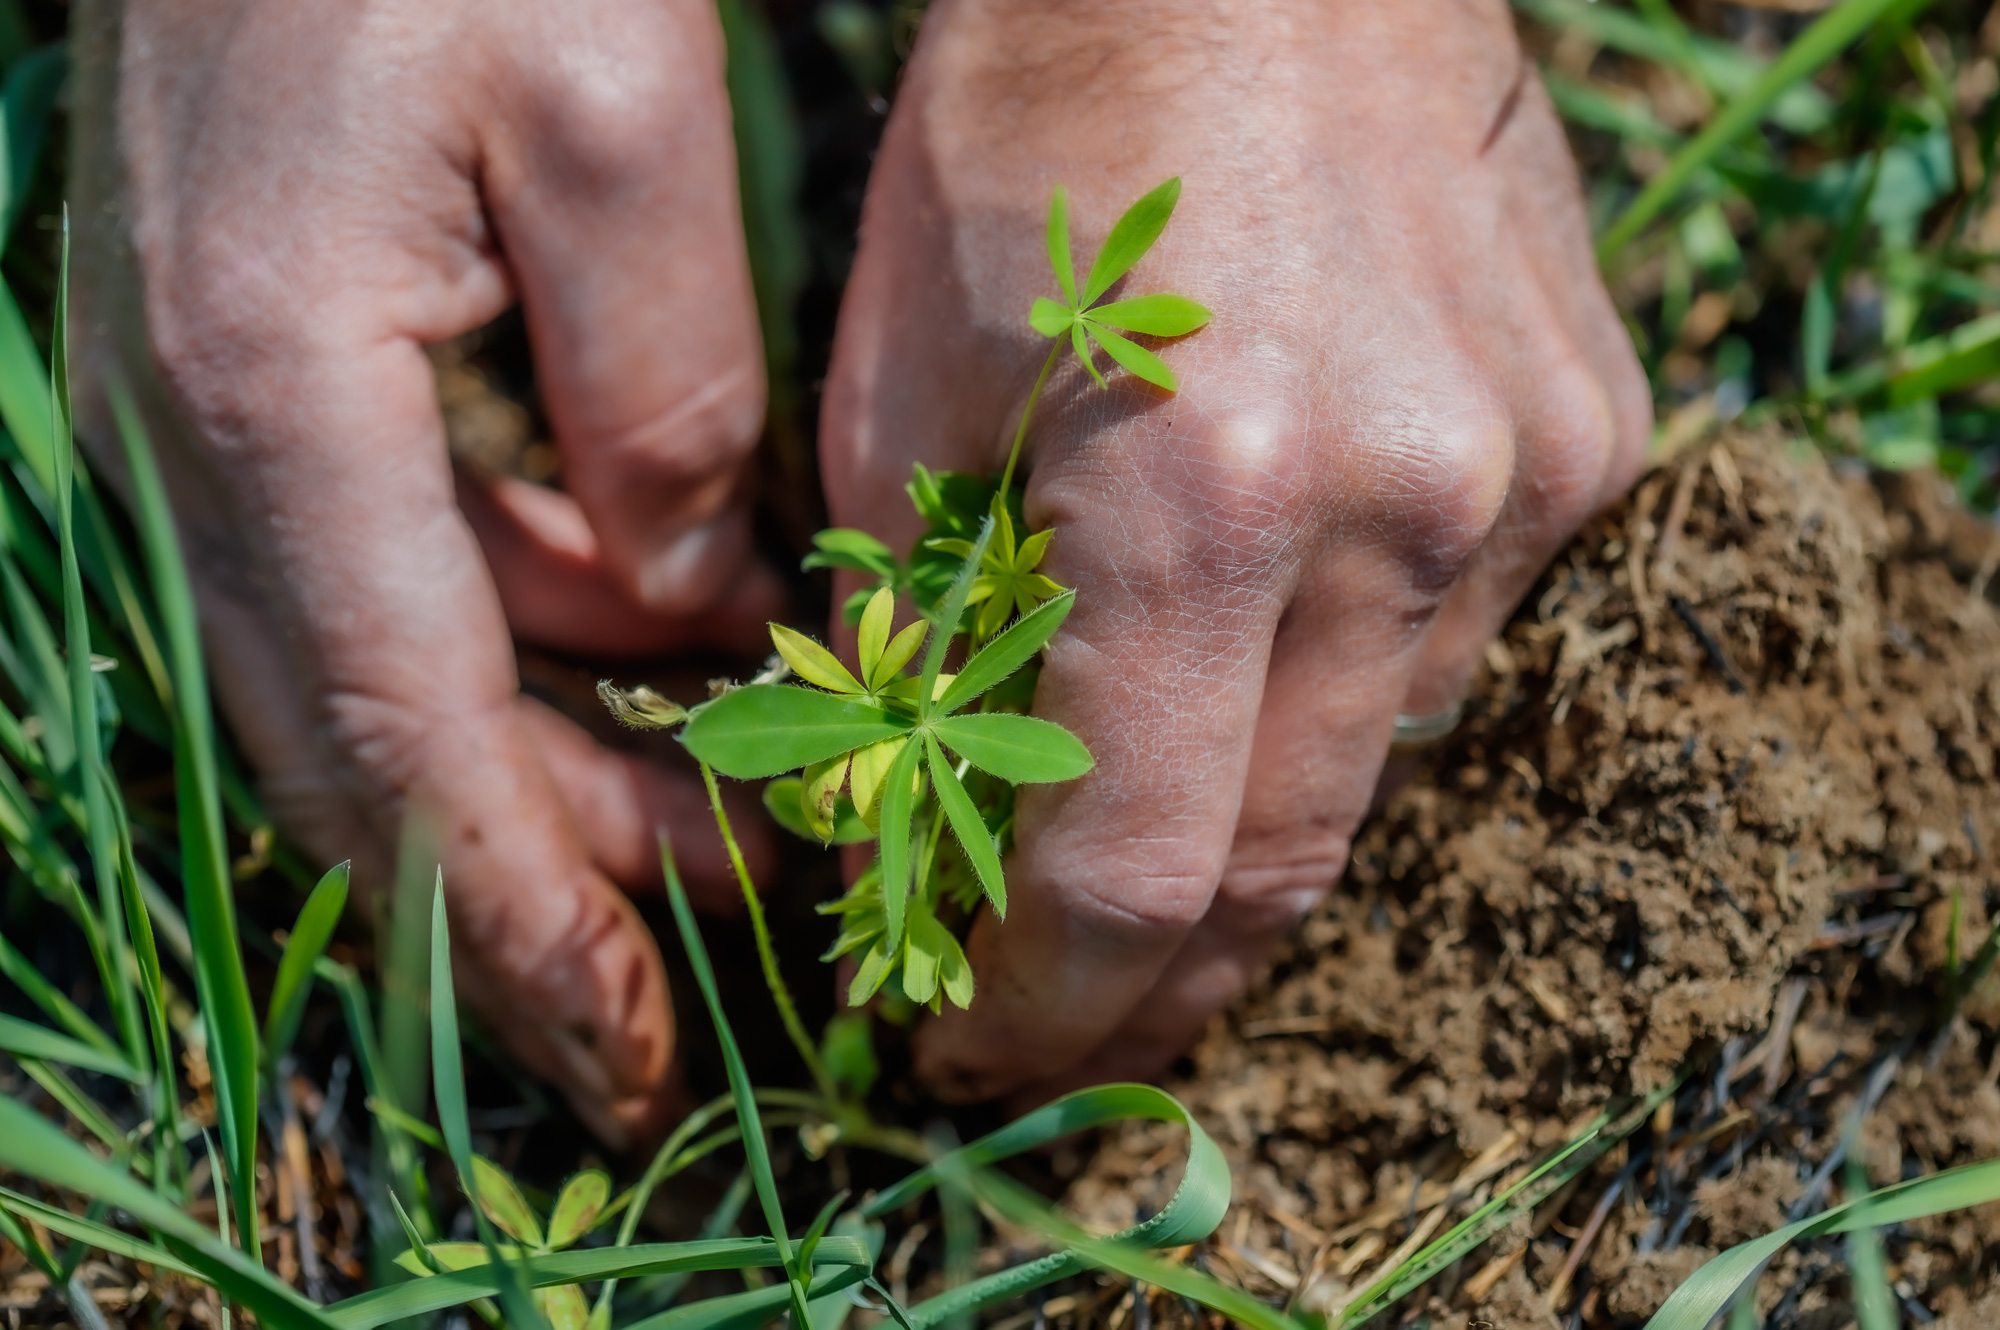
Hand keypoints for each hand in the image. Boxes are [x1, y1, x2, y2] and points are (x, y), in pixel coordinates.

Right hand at [69, 0, 778, 1143]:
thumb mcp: (616, 124)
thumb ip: (656, 397)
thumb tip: (690, 598)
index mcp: (278, 391)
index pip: (410, 749)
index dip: (524, 929)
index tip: (631, 1058)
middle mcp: (201, 431)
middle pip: (374, 750)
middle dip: (544, 883)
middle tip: (726, 943)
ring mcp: (206, 398)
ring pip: (380, 671)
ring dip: (548, 765)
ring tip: (728, 812)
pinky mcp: (253, 356)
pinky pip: (387, 562)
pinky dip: (525, 632)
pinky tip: (661, 627)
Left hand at [822, 0, 1649, 1101]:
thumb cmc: (1034, 134)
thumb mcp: (904, 389)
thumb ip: (921, 631)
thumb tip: (922, 818)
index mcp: (1205, 496)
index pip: (1133, 866)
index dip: (1046, 996)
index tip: (971, 1042)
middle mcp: (1405, 508)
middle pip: (1285, 862)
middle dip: (1159, 979)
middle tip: (1063, 1016)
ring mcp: (1523, 476)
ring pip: (1380, 763)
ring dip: (1251, 837)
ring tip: (1145, 853)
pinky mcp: (1588, 440)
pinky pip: (1457, 637)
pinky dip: (1343, 696)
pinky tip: (1266, 666)